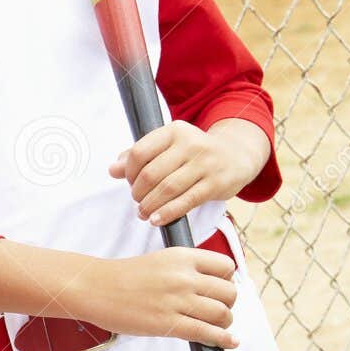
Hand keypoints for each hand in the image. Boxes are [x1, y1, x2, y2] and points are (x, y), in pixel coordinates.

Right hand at [76, 246, 238, 346]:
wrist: (96, 288)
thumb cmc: (125, 277)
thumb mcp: (161, 260)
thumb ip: (187, 269)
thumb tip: (211, 286)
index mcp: (183, 257)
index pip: (226, 266)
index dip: (228, 279)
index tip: (221, 288)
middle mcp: (184, 277)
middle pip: (229, 291)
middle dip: (228, 303)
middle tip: (218, 309)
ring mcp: (177, 301)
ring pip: (222, 313)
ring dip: (225, 322)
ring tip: (218, 326)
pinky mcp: (168, 324)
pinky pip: (206, 333)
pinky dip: (222, 339)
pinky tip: (228, 342)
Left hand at [109, 119, 267, 225]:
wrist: (237, 156)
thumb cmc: (194, 154)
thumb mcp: (169, 147)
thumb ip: (140, 156)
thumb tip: (112, 169)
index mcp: (174, 131)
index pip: (140, 152)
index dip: (129, 173)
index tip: (130, 183)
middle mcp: (190, 144)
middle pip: (151, 173)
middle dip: (138, 192)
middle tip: (137, 201)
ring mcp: (205, 164)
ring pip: (167, 189)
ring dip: (149, 205)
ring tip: (143, 212)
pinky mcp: (215, 184)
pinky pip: (186, 202)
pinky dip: (167, 213)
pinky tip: (156, 219)